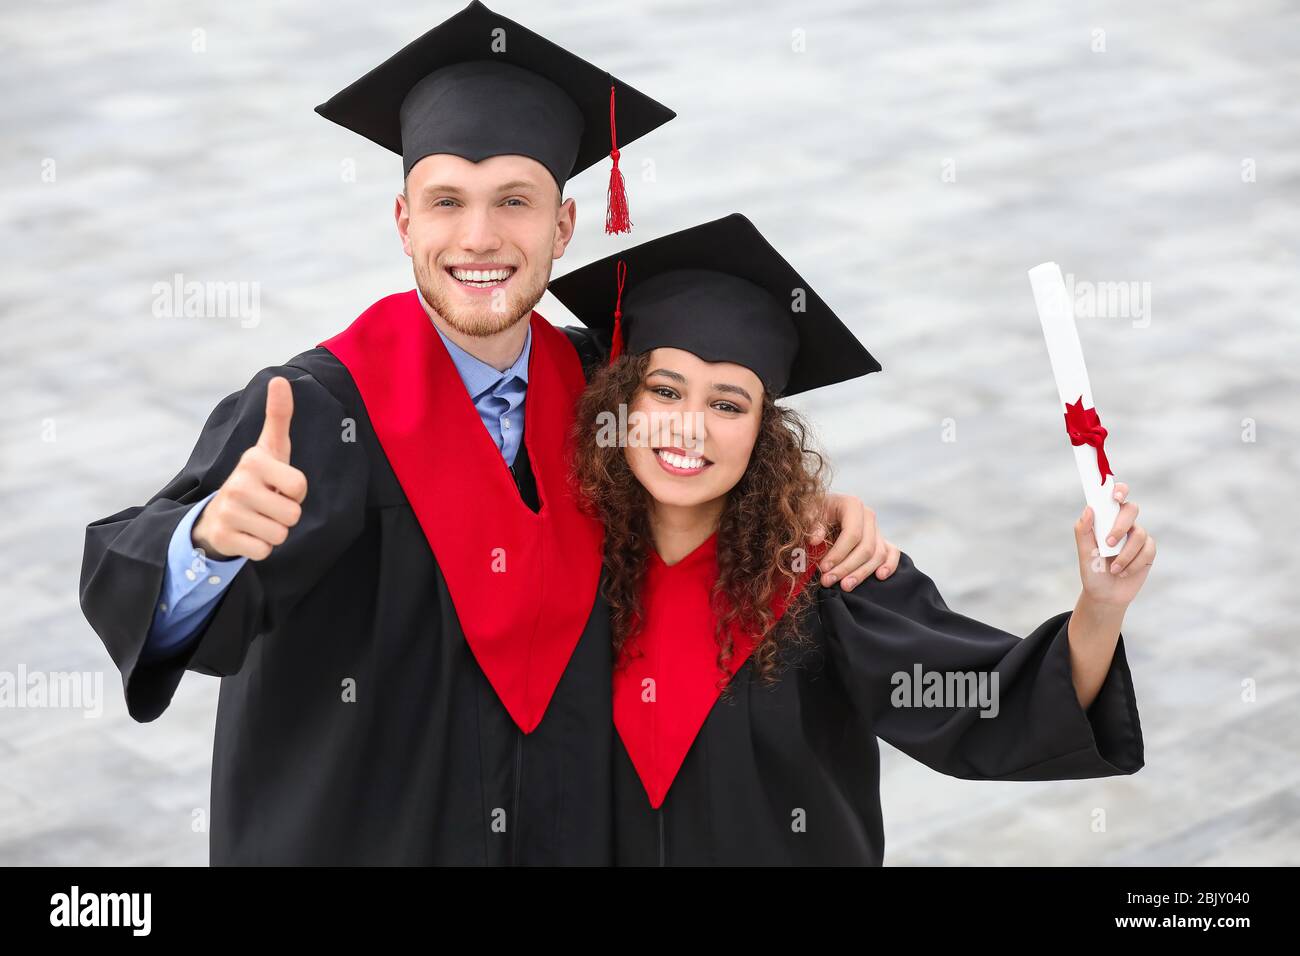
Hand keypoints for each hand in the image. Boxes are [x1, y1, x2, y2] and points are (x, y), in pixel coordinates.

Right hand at [192, 376, 307, 560]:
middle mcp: (237, 484)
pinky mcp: (223, 538)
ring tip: (257, 518)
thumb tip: (281, 379)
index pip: (301, 487)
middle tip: (267, 505)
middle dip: (285, 515)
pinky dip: (261, 548)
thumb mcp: (270, 448)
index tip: (277, 485)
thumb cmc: (256, 479)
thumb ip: (279, 415)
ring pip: (280, 535)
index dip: (295, 491)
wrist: (218, 515)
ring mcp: (227, 512)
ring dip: (274, 532)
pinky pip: (264, 552)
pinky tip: (247, 534)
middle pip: (293, 514)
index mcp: (253, 461)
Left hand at [809, 493, 900, 590]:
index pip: (852, 533)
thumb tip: (815, 539)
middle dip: (846, 568)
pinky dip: (889, 565)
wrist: (820, 512)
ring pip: (878, 555)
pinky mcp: (881, 541)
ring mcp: (877, 529)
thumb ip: (811, 524)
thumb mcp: (807, 514)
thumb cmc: (813, 513)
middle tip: (828, 581)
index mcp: (852, 505)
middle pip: (866, 547)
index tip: (823, 568)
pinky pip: (892, 553)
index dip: (838, 553)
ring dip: (862, 573)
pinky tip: (879, 576)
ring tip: (845, 586)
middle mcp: (868, 516)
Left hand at [1073, 481, 1154, 608]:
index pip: (1115, 496)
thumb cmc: (1092, 569)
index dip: (1118, 491)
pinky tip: (1123, 572)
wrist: (1104, 594)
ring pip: (1139, 534)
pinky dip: (1133, 563)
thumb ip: (1083, 530)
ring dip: (1124, 553)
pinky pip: (1147, 550)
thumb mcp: (1083, 551)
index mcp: (1106, 518)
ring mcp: (1136, 536)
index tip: (1114, 498)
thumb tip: (1089, 509)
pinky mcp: (1147, 551)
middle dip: (1120, 526)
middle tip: (1109, 543)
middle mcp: (1123, 523)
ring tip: (1113, 568)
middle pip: (1131, 509)